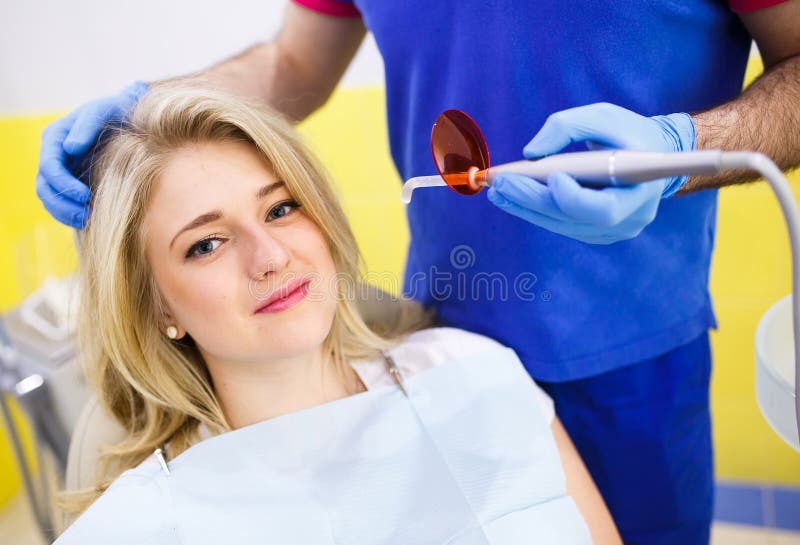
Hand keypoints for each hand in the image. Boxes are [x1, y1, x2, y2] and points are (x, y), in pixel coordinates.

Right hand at [36, 81, 148, 227]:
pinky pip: (66, 204)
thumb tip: (70, 148)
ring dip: (65, 213)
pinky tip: (91, 220)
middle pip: (45, 188)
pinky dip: (73, 214)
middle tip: (86, 215)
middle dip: (62, 204)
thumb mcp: (103, 110)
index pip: (49, 167)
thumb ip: (87, 125)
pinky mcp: (76, 183)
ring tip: (88, 220)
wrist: (132, 118)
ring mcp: (64, 172)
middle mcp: (56, 157)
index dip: (63, 184)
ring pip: (52, 199)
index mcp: (55, 138)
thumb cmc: (116, 110)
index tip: (84, 195)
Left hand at [486, 103, 695, 243]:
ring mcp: (613, 230)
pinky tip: (512, 197)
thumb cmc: (628, 133)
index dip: (573, 198)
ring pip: (561, 225)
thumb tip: (531, 152)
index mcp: (642, 189)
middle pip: (573, 219)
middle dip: (533, 200)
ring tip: (498, 190)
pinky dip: (535, 211)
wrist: (650, 154)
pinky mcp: (596, 232)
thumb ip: (567, 126)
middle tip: (501, 183)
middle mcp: (629, 218)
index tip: (551, 176)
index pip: (604, 209)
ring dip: (525, 208)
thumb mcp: (603, 116)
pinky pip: (561, 225)